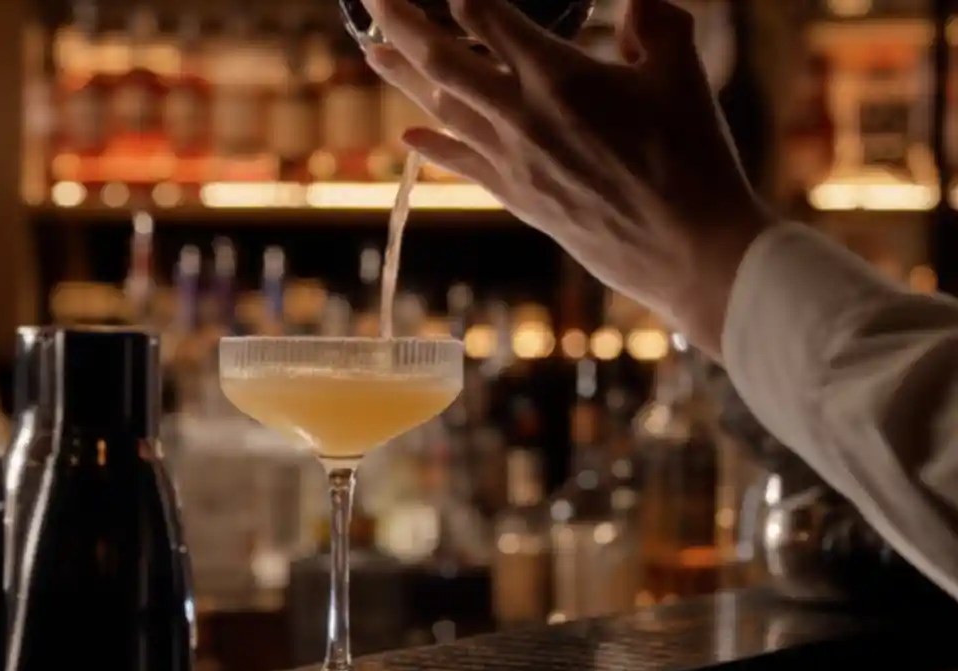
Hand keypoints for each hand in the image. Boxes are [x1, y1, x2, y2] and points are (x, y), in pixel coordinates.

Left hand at [359, 0, 771, 356]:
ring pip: (441, 110)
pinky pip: (462, 164)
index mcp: (558, 77)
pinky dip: (433, 146)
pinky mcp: (517, 197)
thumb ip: (655, 23)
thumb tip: (635, 2)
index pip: (486, 18)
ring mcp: (512, 161)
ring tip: (372, 51)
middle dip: (401, 24)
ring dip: (402, 78)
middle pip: (442, 60)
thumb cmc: (693, 158)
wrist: (685, 250)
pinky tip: (408, 136)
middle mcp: (521, 117)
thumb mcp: (682, 74)